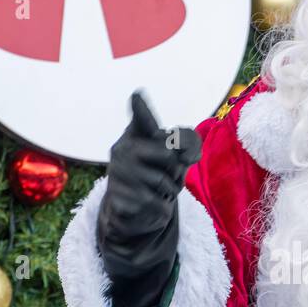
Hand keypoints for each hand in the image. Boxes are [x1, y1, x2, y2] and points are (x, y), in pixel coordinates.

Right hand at [97, 91, 201, 306]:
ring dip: (171, 191)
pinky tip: (153, 205)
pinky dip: (163, 208)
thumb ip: (188, 144)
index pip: (142, 119)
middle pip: (170, 155)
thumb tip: (189, 152)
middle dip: (177, 169)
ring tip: (158, 190)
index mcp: (136, 133)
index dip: (142, 108)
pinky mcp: (119, 196)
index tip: (137, 96)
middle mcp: (123, 148)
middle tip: (167, 174)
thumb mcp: (177, 156)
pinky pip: (156, 202)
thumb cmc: (158, 173)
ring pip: (164, 181)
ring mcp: (119, 172)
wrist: (134, 210)